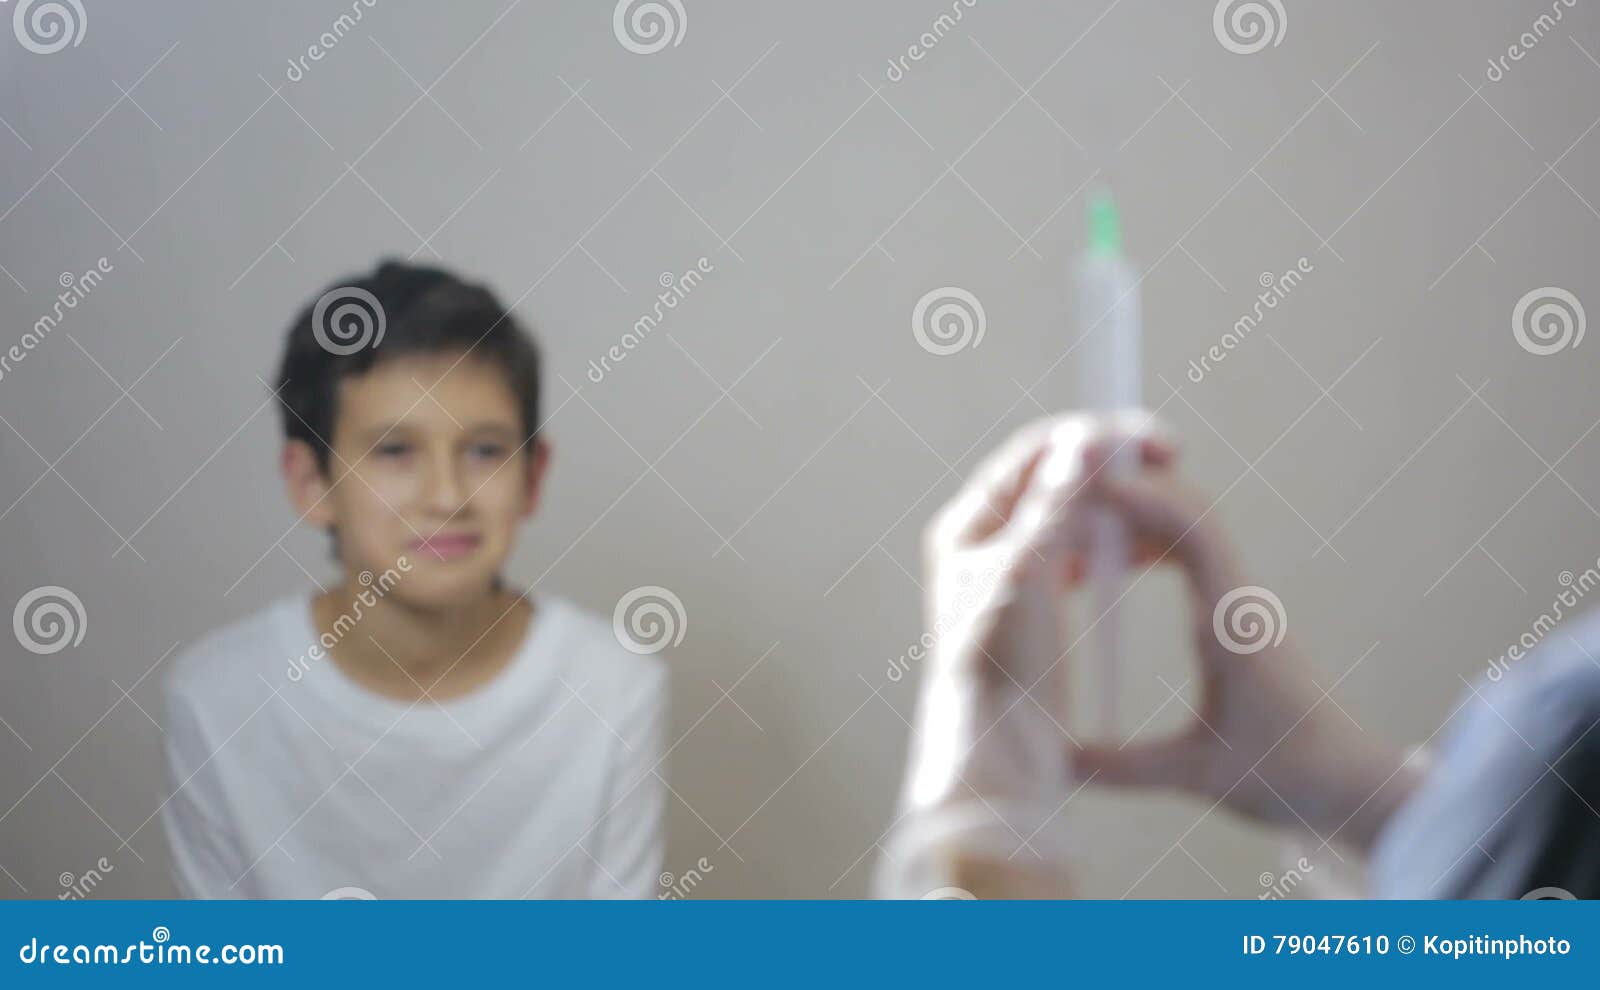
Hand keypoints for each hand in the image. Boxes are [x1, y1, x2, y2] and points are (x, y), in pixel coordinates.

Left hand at [905, 412, 1172, 814]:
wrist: (998, 753)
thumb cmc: (1001, 667)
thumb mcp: (1026, 576)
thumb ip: (1053, 506)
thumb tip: (1082, 438)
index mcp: (965, 529)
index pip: (1031, 455)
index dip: (1092, 435)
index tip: (1148, 437)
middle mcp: (980, 543)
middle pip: (1051, 478)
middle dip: (1109, 464)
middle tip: (1168, 455)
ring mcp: (1007, 572)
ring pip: (1068, 513)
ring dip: (1114, 500)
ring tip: (1164, 498)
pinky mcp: (1035, 604)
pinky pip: (1077, 551)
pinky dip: (1110, 541)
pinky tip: (1145, 550)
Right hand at [1068, 448, 1424, 852]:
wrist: (1355, 786)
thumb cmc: (1287, 776)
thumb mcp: (1196, 775)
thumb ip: (1121, 768)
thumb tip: (1055, 766)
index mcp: (1231, 625)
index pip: (1193, 534)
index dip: (1143, 500)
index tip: (1090, 491)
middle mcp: (1240, 602)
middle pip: (1191, 514)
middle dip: (1133, 494)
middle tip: (1068, 501)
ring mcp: (1243, 605)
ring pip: (1192, 530)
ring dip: (1141, 518)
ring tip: (1080, 538)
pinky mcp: (1242, 617)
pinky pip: (1196, 556)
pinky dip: (1155, 544)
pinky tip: (1118, 565)